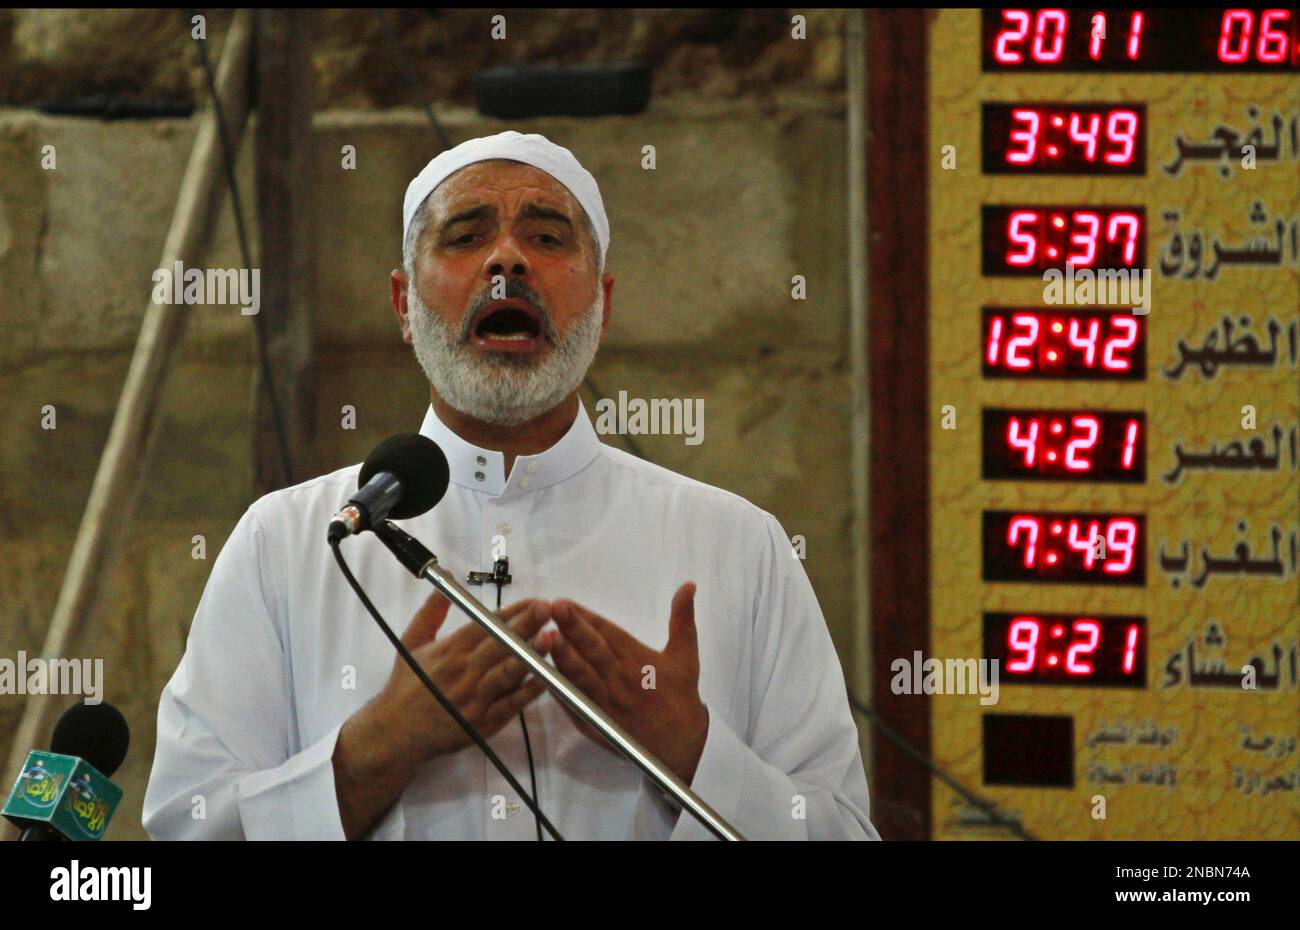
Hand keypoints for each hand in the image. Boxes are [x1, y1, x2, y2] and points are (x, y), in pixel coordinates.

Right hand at [371, 592, 553, 764]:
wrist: (395, 733)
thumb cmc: (405, 685)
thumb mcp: (411, 643)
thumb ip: (430, 613)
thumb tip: (444, 584)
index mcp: (449, 651)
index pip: (484, 626)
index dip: (510, 612)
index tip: (532, 600)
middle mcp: (463, 673)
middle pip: (500, 644)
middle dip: (526, 625)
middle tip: (548, 609)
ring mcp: (474, 699)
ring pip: (507, 673)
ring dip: (530, 655)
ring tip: (551, 638)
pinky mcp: (482, 723)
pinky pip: (510, 705)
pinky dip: (528, 692)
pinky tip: (546, 678)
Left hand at [545, 582, 708, 782]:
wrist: (681, 745)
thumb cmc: (680, 696)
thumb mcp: (686, 654)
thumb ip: (682, 618)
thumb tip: (688, 585)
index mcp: (640, 661)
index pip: (609, 633)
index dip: (586, 617)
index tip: (565, 602)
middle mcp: (622, 680)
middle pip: (594, 650)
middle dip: (573, 628)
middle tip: (553, 608)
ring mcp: (607, 704)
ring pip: (582, 677)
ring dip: (563, 658)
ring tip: (546, 638)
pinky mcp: (596, 724)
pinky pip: (574, 704)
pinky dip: (558, 690)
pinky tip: (541, 674)